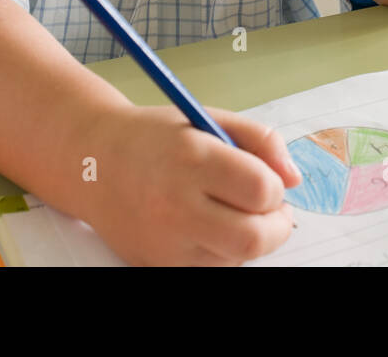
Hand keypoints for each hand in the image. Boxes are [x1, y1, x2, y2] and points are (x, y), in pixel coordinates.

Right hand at [81, 105, 301, 265]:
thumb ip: (260, 140)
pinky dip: (222, 251)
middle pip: (254, 237)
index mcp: (191, 158)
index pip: (261, 189)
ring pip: (237, 258)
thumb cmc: (156, 138)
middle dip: (276, 225)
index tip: (268, 179)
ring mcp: (165, 241)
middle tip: (270, 209)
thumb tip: (294, 178)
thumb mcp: (208, 119)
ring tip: (229, 210)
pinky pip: (212, 269)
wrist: (93, 162)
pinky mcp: (158, 265)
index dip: (276, 186)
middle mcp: (175, 204)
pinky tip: (206, 225)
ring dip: (248, 237)